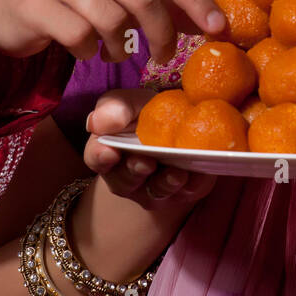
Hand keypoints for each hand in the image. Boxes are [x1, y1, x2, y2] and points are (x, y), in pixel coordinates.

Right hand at [0, 0, 226, 62]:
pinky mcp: (37, 5)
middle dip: (163, 33)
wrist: (10, 3)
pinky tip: (86, 51)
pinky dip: (90, 52)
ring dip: (121, 48)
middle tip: (164, 57)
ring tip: (114, 54)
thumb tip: (211, 20)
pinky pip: (80, 37)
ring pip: (113, 20)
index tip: (218, 29)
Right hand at [84, 87, 217, 206]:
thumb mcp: (130, 103)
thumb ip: (114, 108)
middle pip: (124, 182)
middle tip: (146, 162)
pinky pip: (188, 192)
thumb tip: (97, 123)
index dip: (100, 156)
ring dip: (165, 183)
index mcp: (109, 151)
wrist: (181, 124)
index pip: (96, 158)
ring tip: (176, 173)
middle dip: (135, 172)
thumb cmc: (148, 114)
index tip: (110, 152)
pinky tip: (199, 173)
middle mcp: (127, 177)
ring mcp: (154, 189)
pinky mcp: (183, 192)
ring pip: (156, 193)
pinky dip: (194, 183)